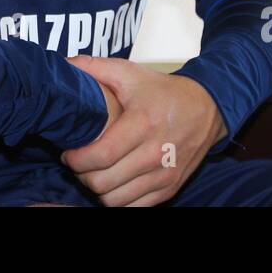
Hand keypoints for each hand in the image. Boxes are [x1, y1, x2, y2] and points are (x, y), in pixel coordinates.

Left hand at [59, 56, 225, 206]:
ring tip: (93, 173)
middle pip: (103, 182)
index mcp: (143, 123)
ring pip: (115, 200)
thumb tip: (64, 65)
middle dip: (82, 175)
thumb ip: (94, 67)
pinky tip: (113, 184)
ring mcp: (165, 174)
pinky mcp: (170, 188)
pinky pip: (134, 207)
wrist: (207, 108)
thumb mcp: (130, 73)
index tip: (68, 153)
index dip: (76, 159)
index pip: (101, 155)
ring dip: (97, 190)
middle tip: (77, 163)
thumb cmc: (163, 91)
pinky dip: (117, 200)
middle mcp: (156, 153)